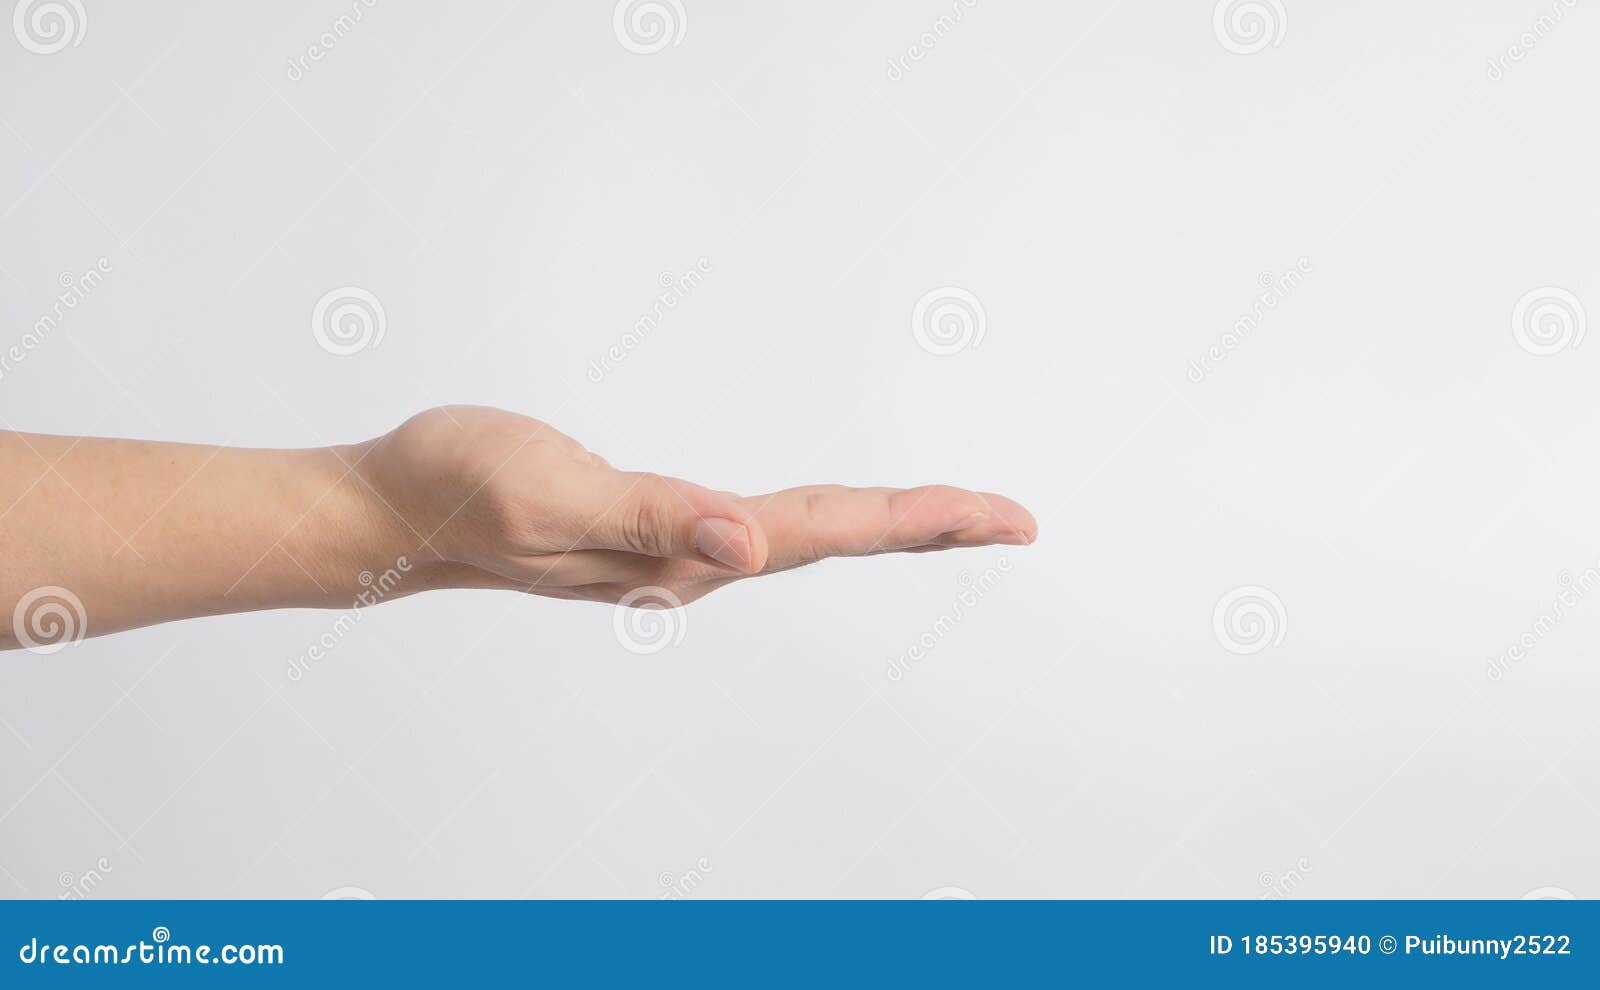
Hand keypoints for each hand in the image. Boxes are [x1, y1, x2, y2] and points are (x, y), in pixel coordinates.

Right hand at [352, 406, 1035, 605]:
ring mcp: (675, 550)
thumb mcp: (549, 494)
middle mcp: (692, 563)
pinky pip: (765, 522)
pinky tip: (834, 516)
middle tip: (1017, 519)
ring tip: (956, 516)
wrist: (394, 509)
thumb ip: (650, 519)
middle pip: (836, 538)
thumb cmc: (458, 490)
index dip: (917, 519)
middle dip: (928, 527)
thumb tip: (746, 543)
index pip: (823, 532)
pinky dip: (823, 515)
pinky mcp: (655, 528)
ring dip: (885, 525)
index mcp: (680, 557)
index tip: (1003, 516)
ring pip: (807, 533)